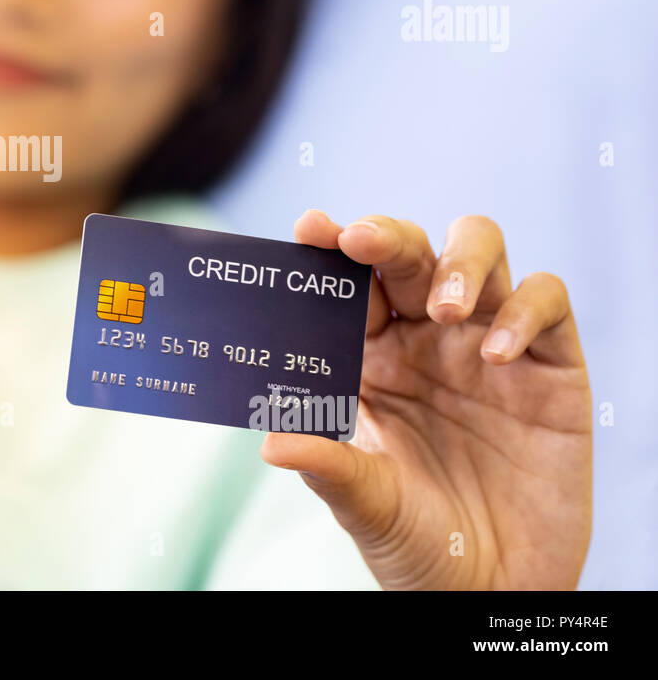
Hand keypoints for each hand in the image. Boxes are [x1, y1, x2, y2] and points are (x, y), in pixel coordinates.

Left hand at [261, 211, 591, 589]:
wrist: (493, 593)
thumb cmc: (417, 542)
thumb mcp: (365, 505)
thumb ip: (328, 467)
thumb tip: (270, 441)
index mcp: (370, 356)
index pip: (348, 283)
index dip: (331, 248)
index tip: (309, 228)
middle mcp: (426, 338)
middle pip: (409, 252)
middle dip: (386, 237)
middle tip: (360, 241)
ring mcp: (488, 344)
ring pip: (479, 251)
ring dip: (459, 262)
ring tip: (444, 307)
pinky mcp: (550, 366)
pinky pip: (546, 304)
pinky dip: (524, 312)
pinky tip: (497, 354)